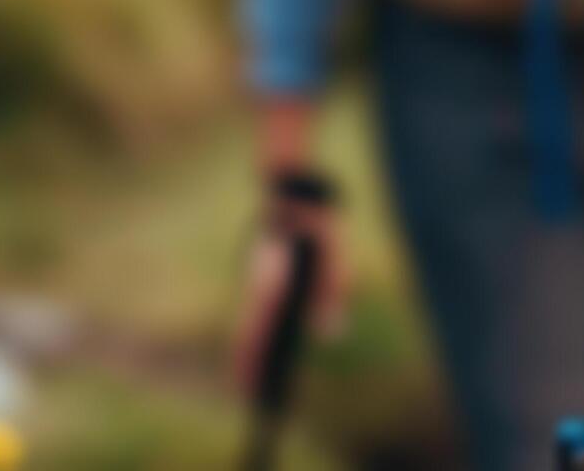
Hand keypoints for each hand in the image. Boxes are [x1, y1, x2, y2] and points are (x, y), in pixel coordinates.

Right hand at [233, 121, 350, 391]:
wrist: (294, 188)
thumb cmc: (317, 223)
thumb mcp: (335, 259)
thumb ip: (331, 295)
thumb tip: (330, 333)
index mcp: (271, 285)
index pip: (256, 334)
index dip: (252, 364)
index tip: (249, 392)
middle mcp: (258, 284)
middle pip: (249, 331)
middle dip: (249, 362)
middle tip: (251, 394)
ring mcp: (258, 277)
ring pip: (252, 319)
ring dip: (253, 346)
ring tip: (259, 377)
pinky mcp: (263, 270)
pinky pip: (259, 306)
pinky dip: (259, 327)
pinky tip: (271, 340)